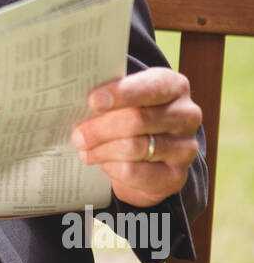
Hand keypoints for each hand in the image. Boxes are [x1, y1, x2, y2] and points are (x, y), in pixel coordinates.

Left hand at [70, 69, 201, 207]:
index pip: (150, 87)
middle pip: (138, 120)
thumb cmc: (132, 118)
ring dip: (102, 150)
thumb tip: (75, 101)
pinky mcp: (176, 176)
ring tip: (84, 150)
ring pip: (135, 147)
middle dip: (101, 128)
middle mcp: (186, 115)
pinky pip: (135, 172)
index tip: (92, 101)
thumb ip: (110, 97)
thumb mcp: (126, 100)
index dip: (120, 93)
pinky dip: (112, 168)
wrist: (153, 158)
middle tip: (78, 135)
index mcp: (174, 86)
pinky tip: (103, 163)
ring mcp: (185, 147)